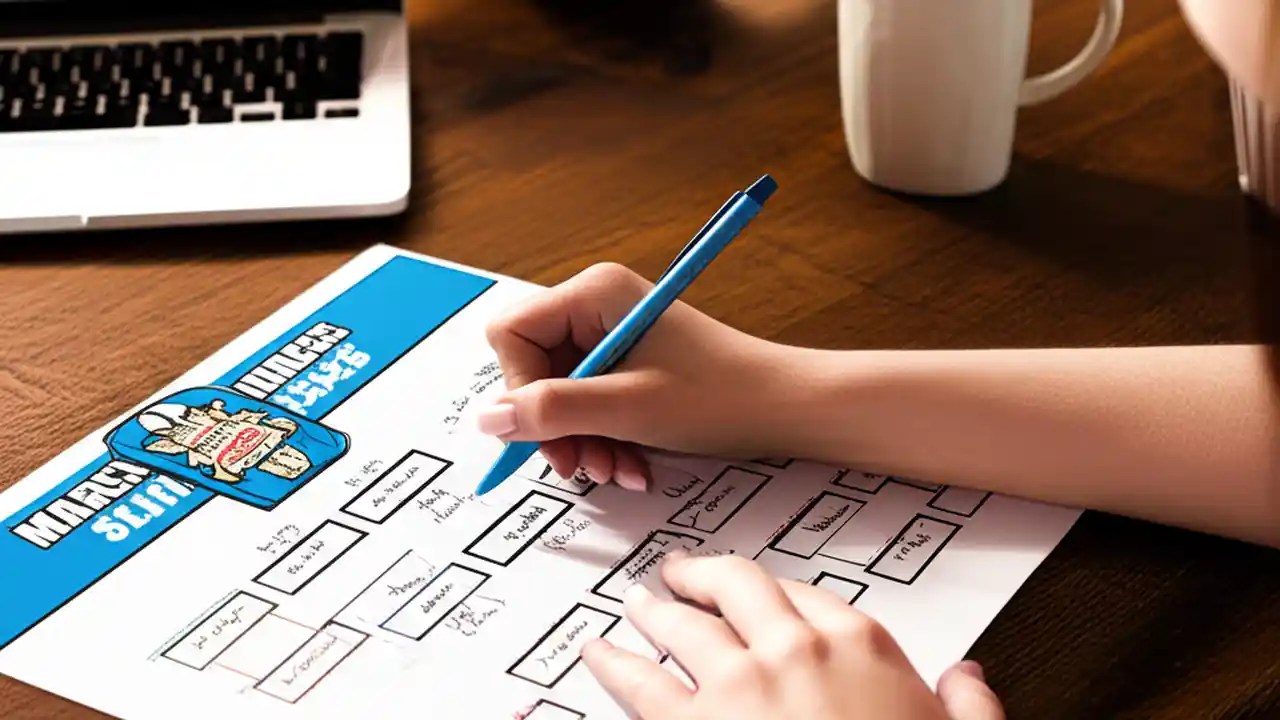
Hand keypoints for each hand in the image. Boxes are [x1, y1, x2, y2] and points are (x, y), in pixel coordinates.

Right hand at [478, 263, 796, 490]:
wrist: (787, 408)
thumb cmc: (721, 396)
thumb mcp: (627, 408)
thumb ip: (552, 411)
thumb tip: (487, 419)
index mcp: (594, 292)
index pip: (512, 334)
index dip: (518, 389)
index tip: (544, 435)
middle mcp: (597, 305)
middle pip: (533, 368)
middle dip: (555, 425)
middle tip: (580, 466)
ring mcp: (612, 335)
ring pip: (560, 394)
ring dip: (582, 440)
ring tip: (617, 469)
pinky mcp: (627, 363)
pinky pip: (589, 403)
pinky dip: (603, 437)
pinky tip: (631, 463)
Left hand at [582, 553, 1004, 719]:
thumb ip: (969, 706)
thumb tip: (968, 678)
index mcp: (859, 646)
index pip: (802, 593)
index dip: (769, 590)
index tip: (756, 590)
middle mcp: (793, 650)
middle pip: (733, 587)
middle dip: (700, 575)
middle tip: (680, 572)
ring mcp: (738, 686)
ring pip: (679, 624)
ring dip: (652, 610)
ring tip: (636, 604)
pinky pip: (639, 683)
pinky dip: (612, 664)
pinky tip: (597, 654)